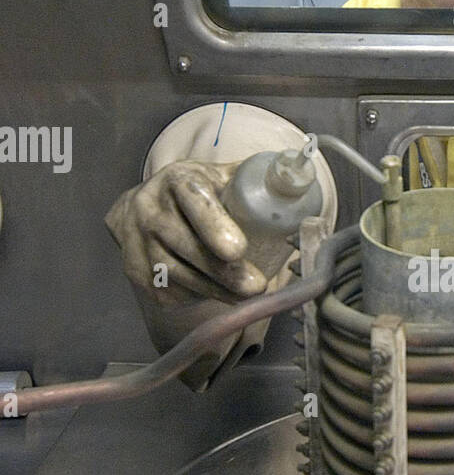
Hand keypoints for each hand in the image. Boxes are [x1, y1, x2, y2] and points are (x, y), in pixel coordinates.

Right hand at [105, 161, 269, 304]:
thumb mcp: (216, 177)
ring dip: (216, 290)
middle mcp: (150, 209)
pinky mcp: (136, 272)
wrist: (138, 212)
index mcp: (177, 180)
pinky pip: (170, 291)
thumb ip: (251, 178)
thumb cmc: (193, 195)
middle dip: (224, 272)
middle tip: (257, 286)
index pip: (193, 199)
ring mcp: (137, 242)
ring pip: (178, 275)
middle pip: (186, 246)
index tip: (238, 250)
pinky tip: (218, 293)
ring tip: (247, 295)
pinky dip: (198, 297)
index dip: (214, 225)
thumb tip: (296, 178)